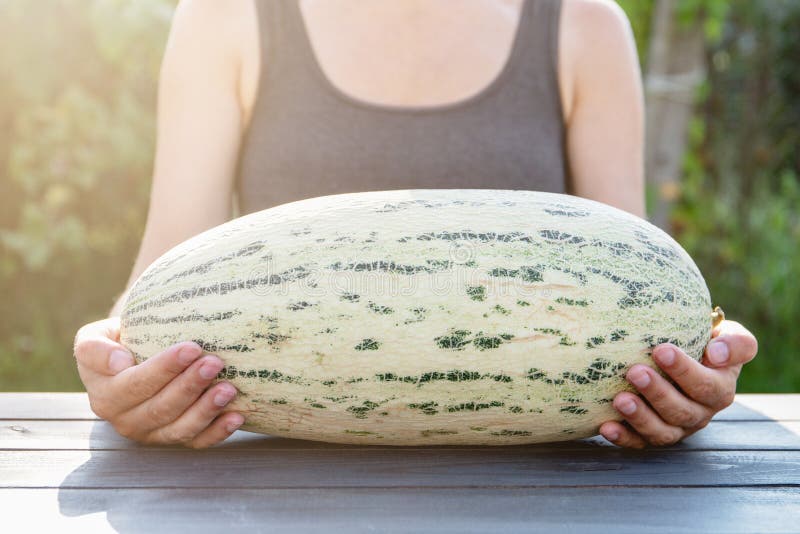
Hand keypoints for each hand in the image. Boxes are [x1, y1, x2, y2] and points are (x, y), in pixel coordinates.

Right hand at [73, 317, 243, 447]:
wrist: (127, 362)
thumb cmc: (117, 343)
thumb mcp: (94, 339)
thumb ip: (94, 349)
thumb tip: (119, 363)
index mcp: (106, 396)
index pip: (137, 383)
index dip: (165, 368)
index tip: (192, 347)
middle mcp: (126, 420)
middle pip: (161, 408)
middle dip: (191, 386)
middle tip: (216, 363)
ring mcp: (151, 434)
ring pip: (179, 429)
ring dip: (206, 410)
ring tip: (229, 389)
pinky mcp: (173, 439)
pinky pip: (197, 442)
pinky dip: (218, 432)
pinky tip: (237, 416)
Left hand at [599, 318, 757, 447]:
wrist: (690, 359)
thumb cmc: (707, 342)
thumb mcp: (729, 336)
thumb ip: (735, 342)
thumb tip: (716, 353)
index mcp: (720, 388)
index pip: (707, 385)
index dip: (685, 371)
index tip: (661, 350)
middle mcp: (701, 412)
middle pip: (682, 411)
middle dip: (657, 393)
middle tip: (634, 372)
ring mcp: (678, 428)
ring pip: (662, 432)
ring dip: (640, 417)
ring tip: (619, 400)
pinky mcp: (654, 435)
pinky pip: (640, 442)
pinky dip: (623, 437)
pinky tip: (606, 427)